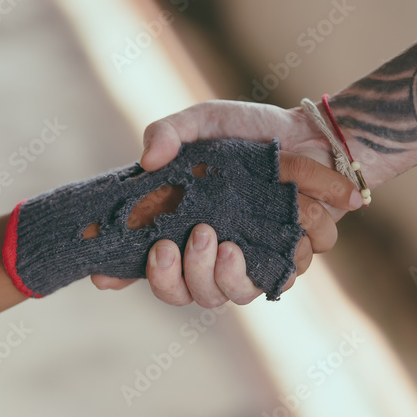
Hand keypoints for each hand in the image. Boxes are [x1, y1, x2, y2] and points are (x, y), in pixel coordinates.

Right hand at [93, 100, 357, 305]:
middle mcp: (214, 253)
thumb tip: (147, 160)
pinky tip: (283, 229)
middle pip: (189, 293)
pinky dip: (283, 255)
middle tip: (195, 237)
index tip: (105, 275)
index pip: (148, 263)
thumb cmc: (250, 131)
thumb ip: (169, 130)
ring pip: (232, 295)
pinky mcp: (288, 261)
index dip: (121, 275)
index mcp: (183, 226)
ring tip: (228, 246)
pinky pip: (283, 277)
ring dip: (225, 278)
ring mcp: (252, 262)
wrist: (312, 135)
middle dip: (183, 277)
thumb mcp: (204, 120)